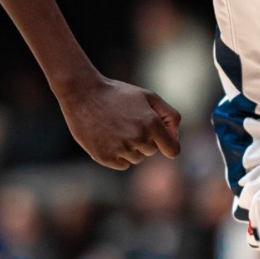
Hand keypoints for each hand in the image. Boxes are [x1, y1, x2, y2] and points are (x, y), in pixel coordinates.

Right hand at [57, 76, 182, 169]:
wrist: (83, 94)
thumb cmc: (118, 94)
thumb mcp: (149, 97)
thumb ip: (169, 116)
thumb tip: (175, 137)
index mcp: (151, 123)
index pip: (172, 150)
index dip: (169, 146)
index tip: (164, 143)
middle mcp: (138, 138)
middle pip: (152, 152)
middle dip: (145, 140)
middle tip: (129, 123)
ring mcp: (121, 149)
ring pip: (136, 158)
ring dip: (131, 148)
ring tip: (117, 129)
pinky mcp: (105, 157)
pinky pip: (122, 164)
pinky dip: (118, 155)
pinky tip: (108, 137)